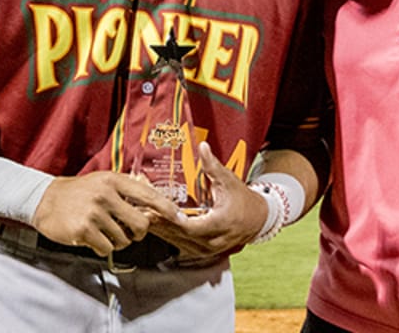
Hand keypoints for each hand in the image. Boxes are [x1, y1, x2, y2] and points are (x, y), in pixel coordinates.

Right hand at [30, 171, 176, 256]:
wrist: (44, 199)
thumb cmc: (80, 192)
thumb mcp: (104, 182)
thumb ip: (128, 191)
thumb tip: (155, 205)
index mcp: (114, 181)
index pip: (148, 195)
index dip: (167, 208)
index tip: (180, 218)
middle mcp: (106, 195)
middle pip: (140, 223)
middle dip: (139, 233)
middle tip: (130, 232)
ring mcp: (94, 213)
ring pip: (123, 239)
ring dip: (117, 241)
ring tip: (103, 231)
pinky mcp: (83, 230)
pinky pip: (106, 248)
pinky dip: (101, 247)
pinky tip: (92, 237)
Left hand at [145, 142, 267, 259]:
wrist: (257, 220)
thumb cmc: (243, 200)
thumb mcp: (229, 181)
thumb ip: (213, 166)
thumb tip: (203, 147)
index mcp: (221, 223)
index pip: (192, 227)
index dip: (174, 221)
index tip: (158, 211)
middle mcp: (213, 241)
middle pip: (180, 236)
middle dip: (159, 223)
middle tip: (141, 211)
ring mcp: (207, 249)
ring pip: (177, 242)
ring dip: (160, 231)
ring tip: (142, 218)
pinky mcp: (201, 252)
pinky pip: (180, 245)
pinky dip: (166, 235)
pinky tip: (154, 227)